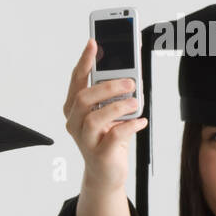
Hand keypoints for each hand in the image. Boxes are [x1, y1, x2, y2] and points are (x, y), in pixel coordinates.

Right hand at [64, 39, 147, 192]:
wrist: (106, 173)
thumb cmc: (108, 137)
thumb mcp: (111, 112)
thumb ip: (116, 92)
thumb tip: (131, 68)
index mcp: (75, 107)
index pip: (77, 79)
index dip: (85, 60)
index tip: (94, 42)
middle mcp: (75, 122)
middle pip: (84, 98)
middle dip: (108, 86)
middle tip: (131, 82)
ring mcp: (85, 139)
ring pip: (94, 117)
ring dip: (118, 106)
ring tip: (135, 102)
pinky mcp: (99, 154)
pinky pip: (113, 136)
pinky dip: (130, 125)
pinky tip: (140, 121)